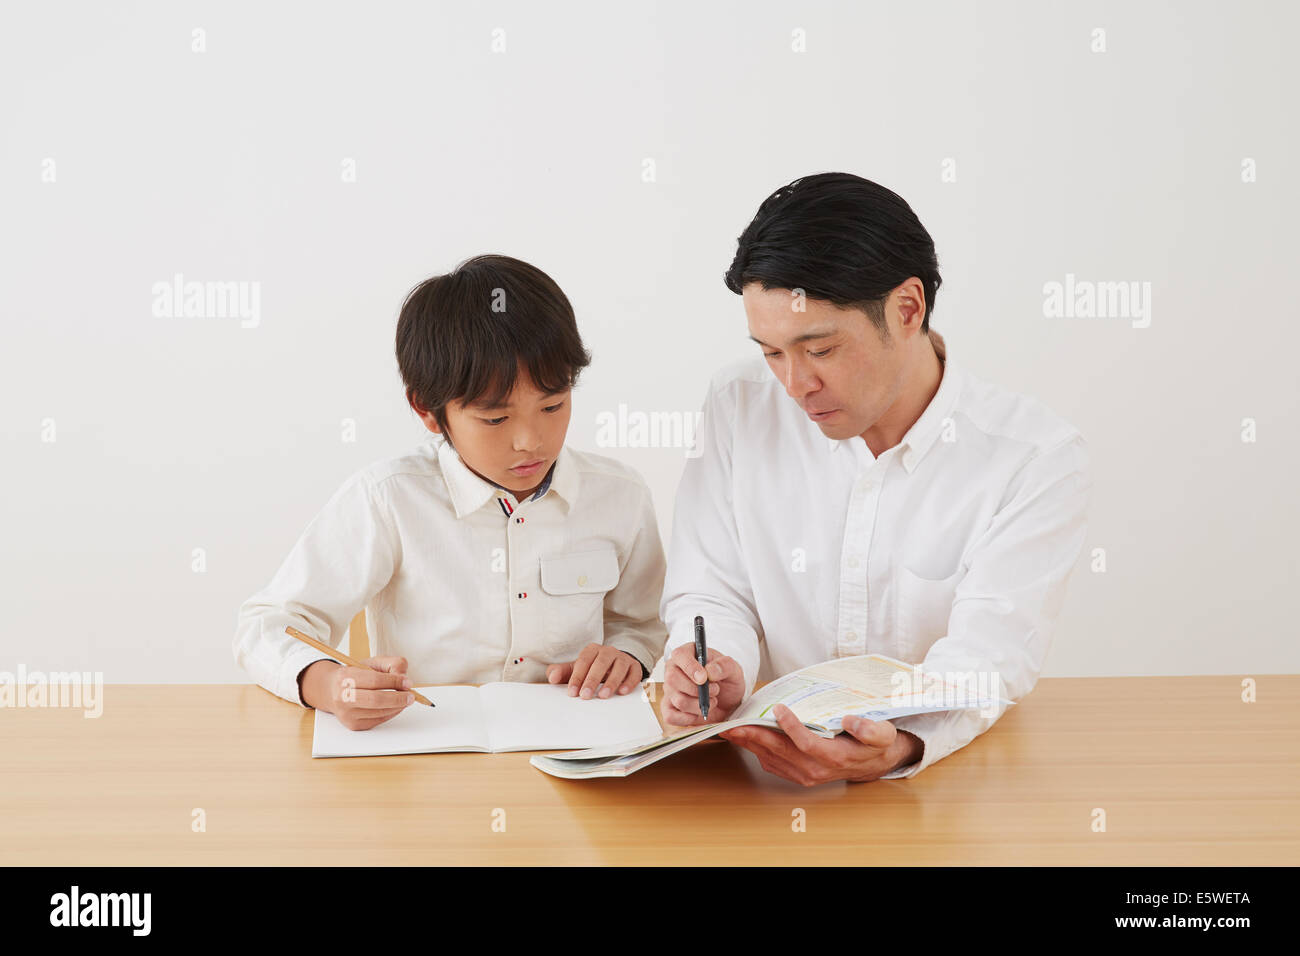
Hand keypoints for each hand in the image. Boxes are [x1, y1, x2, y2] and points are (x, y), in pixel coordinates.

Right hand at [302, 656, 414, 729]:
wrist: (332, 690)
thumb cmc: (355, 675)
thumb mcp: (372, 663)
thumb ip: (391, 664)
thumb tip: (404, 677)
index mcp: (345, 677)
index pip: (374, 680)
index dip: (394, 682)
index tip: (408, 682)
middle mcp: (343, 697)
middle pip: (376, 700)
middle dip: (398, 698)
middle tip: (410, 696)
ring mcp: (347, 713)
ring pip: (379, 712)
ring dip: (397, 706)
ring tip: (404, 699)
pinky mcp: (354, 725)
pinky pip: (378, 720)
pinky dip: (391, 713)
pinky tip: (394, 706)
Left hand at [547, 643, 642, 698]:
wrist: (614, 665)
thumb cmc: (591, 669)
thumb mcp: (575, 669)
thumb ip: (561, 672)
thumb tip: (552, 677)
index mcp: (592, 650)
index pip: (583, 661)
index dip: (577, 677)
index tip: (572, 693)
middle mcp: (608, 651)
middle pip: (601, 663)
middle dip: (592, 680)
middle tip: (586, 695)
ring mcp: (623, 658)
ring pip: (619, 667)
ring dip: (611, 682)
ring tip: (603, 696)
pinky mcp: (635, 666)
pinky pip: (634, 673)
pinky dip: (630, 682)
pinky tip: (623, 692)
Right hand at [662, 643, 744, 726]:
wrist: (728, 700)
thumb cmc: (726, 680)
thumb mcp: (733, 669)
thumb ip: (724, 666)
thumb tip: (710, 671)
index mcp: (687, 654)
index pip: (680, 655)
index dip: (690, 667)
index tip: (704, 678)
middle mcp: (674, 670)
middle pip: (673, 679)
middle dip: (697, 690)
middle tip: (715, 690)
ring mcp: (670, 690)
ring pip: (678, 700)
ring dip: (699, 705)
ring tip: (711, 700)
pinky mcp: (669, 708)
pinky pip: (670, 716)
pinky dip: (688, 718)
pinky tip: (699, 712)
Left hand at [720, 704, 922, 785]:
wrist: (871, 764)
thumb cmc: (873, 745)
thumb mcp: (882, 734)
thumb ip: (870, 729)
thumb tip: (851, 720)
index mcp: (834, 757)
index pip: (806, 743)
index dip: (790, 726)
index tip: (778, 709)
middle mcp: (815, 769)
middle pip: (779, 752)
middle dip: (753, 736)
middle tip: (733, 723)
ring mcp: (803, 774)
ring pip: (770, 758)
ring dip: (749, 743)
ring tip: (730, 728)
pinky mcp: (796, 774)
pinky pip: (771, 762)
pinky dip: (755, 749)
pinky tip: (744, 736)